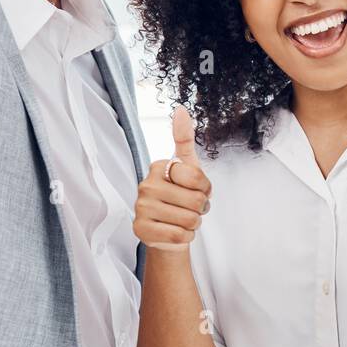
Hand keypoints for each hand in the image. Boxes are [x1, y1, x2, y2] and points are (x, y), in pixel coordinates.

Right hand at [133, 107, 212, 251]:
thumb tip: (180, 109)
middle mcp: (145, 185)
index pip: (197, 178)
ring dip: (194, 224)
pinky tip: (176, 231)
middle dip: (201, 209)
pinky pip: (180, 236)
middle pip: (196, 201)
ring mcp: (140, 208)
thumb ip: (184, 139)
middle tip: (191, 209)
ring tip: (183, 220)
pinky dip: (186, 237)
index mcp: (158, 167)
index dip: (205, 188)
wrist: (168, 230)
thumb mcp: (188, 167)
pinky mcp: (140, 230)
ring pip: (189, 220)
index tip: (196, 189)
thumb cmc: (181, 196)